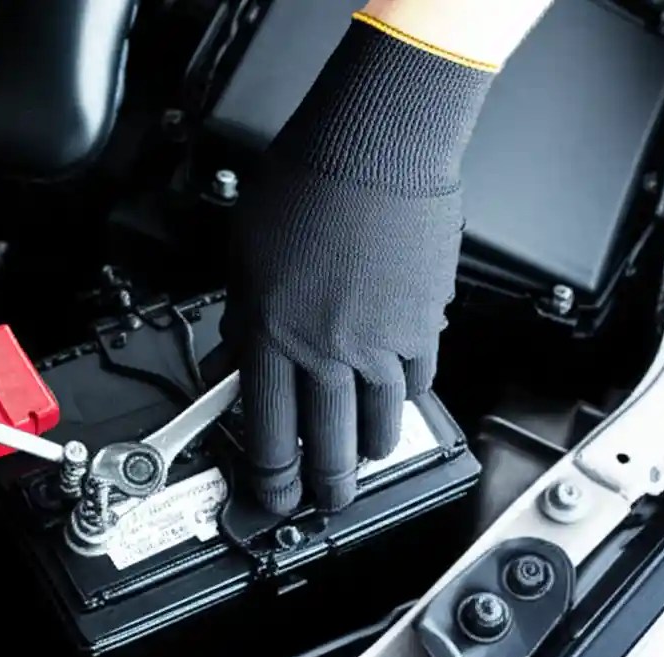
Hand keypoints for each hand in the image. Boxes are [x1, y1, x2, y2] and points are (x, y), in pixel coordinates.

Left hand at [223, 17, 493, 513]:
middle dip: (326, 491)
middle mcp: (327, 350)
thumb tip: (237, 365)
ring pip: (382, 426)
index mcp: (271, 336)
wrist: (376, 146)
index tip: (268, 497)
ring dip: (370, 449)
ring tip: (364, 457)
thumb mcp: (243, 259)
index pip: (268, 438)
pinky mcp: (426, 324)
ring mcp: (382, 342)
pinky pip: (418, 383)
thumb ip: (242, 323)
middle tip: (323, 503)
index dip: (268, 482)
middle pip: (331, 450)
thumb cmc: (303, 185)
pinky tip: (397, 401)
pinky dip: (406, 400)